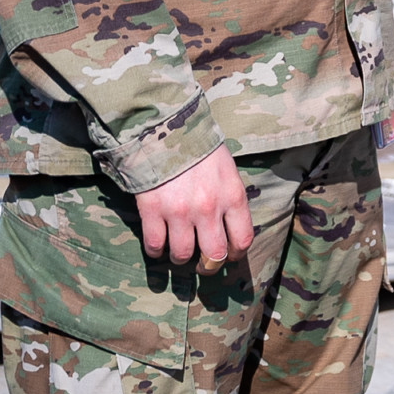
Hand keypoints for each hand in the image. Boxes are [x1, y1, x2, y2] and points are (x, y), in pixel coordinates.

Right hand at [132, 148, 251, 271]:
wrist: (166, 127)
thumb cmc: (200, 148)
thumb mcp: (227, 170)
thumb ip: (230, 198)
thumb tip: (230, 227)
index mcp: (232, 196)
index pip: (242, 240)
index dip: (235, 254)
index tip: (229, 256)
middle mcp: (208, 208)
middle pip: (214, 255)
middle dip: (210, 266)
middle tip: (204, 266)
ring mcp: (178, 211)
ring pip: (182, 254)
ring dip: (181, 259)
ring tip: (180, 254)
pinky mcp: (152, 210)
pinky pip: (155, 245)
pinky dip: (156, 252)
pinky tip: (158, 247)